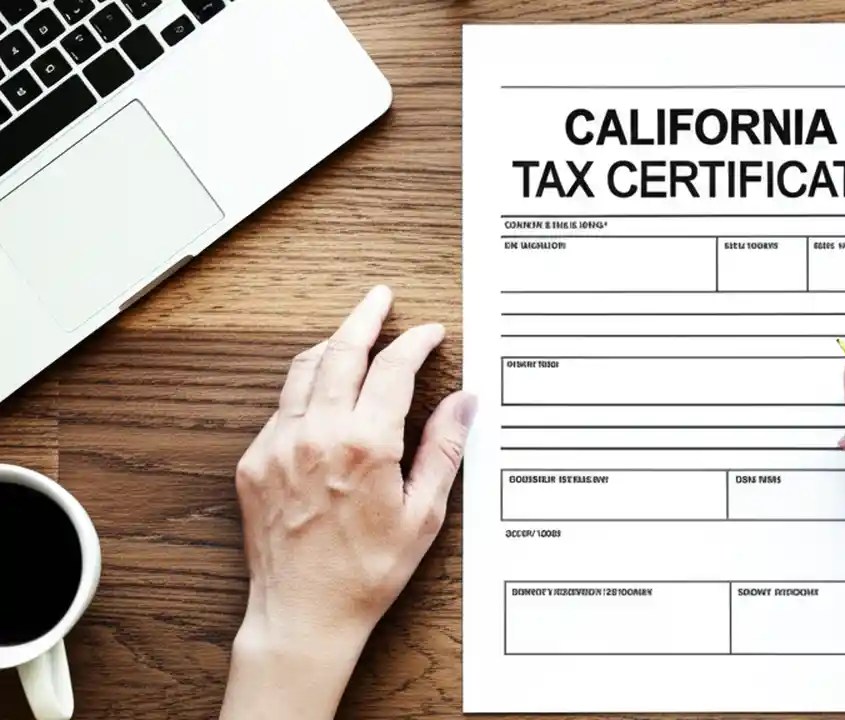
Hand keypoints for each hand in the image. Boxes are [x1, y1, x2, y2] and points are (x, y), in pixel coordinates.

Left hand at [221, 286, 475, 719]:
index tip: (430, 334)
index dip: (415, 343)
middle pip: (341, 351)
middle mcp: (316, 435)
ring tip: (351, 336)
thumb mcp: (423, 514)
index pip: (393, 368)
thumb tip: (465, 402)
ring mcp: (278, 445)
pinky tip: (323, 396)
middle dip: (365, 318)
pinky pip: (281, 407)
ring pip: (304, 370)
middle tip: (380, 298)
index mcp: (365, 445)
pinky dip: (305, 388)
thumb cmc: (367, 573)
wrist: (303, 616)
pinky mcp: (254, 462)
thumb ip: (443, 448)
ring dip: (332, 346)